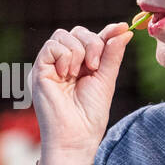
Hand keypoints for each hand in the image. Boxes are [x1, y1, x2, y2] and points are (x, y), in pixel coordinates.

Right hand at [28, 23, 131, 162]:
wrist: (75, 136)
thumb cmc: (90, 115)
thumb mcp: (106, 79)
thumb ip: (112, 54)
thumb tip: (125, 29)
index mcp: (82, 65)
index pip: (91, 38)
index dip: (106, 32)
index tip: (122, 28)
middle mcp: (65, 63)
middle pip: (77, 31)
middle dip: (92, 43)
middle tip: (95, 67)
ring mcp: (51, 65)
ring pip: (63, 35)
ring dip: (77, 52)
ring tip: (79, 75)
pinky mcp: (39, 70)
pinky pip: (52, 46)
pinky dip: (64, 57)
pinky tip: (66, 76)